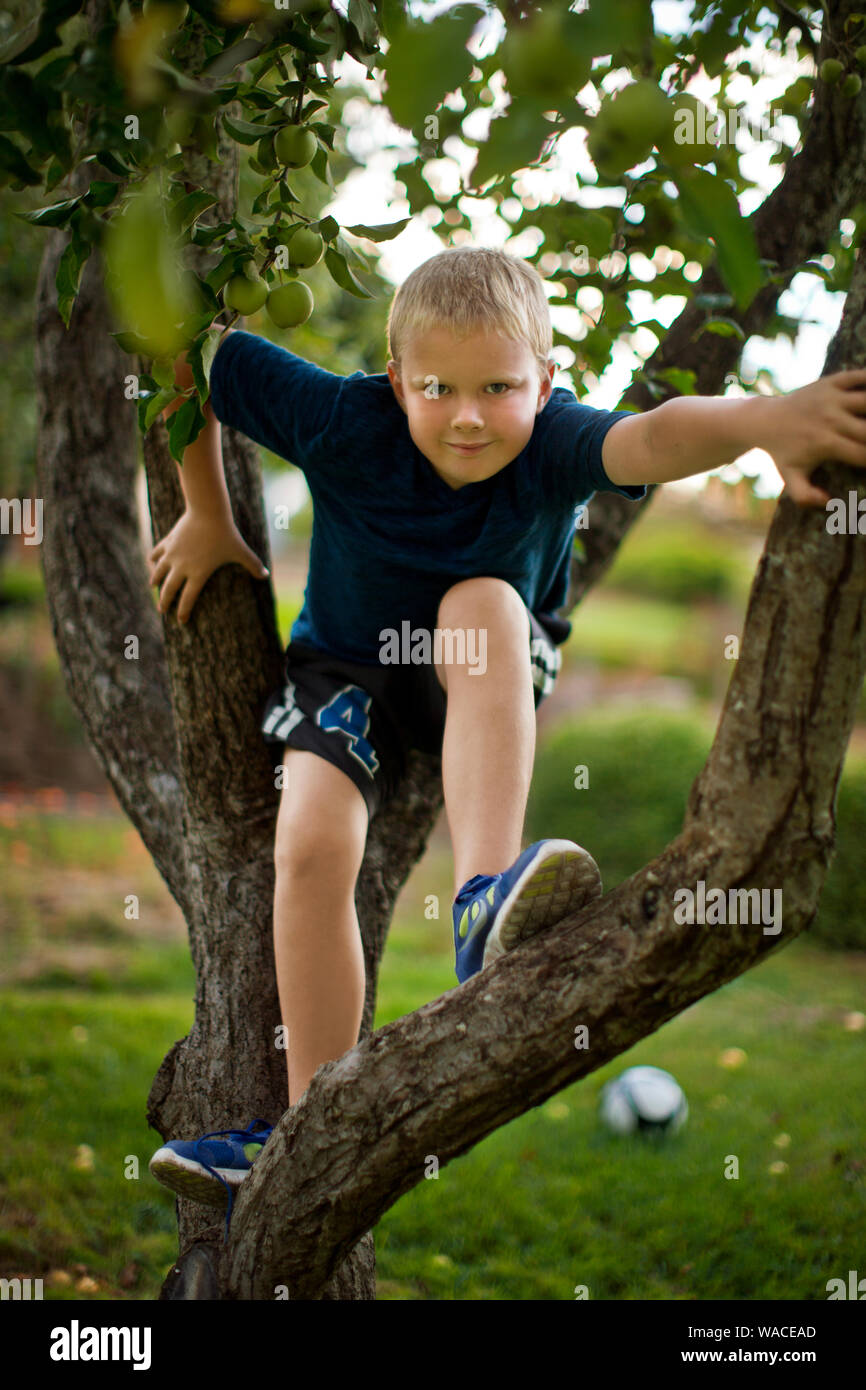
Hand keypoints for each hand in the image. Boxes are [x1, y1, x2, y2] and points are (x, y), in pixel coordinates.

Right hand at [147, 508, 269, 624]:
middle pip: (169, 589)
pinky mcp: (169, 541)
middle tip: (162, 611)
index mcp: (198, 574)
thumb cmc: (226, 533)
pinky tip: (151, 562)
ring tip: (153, 587)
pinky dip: (154, 559)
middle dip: (165, 602)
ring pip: (159, 571)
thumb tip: (266, 575)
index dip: (184, 611)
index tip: (181, 621)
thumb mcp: (241, 551)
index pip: (188, 599)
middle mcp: (182, 566)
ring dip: (155, 581)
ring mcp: (173, 554)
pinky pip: (157, 552)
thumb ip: (253, 565)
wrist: (208, 511)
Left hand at [768, 368, 865, 507]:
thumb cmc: (783, 454)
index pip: (864, 454)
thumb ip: (805, 496)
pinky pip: (858, 376)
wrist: (765, 420)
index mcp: (825, 444)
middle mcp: (830, 419)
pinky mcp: (830, 382)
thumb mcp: (791, 478)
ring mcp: (831, 398)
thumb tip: (828, 501)